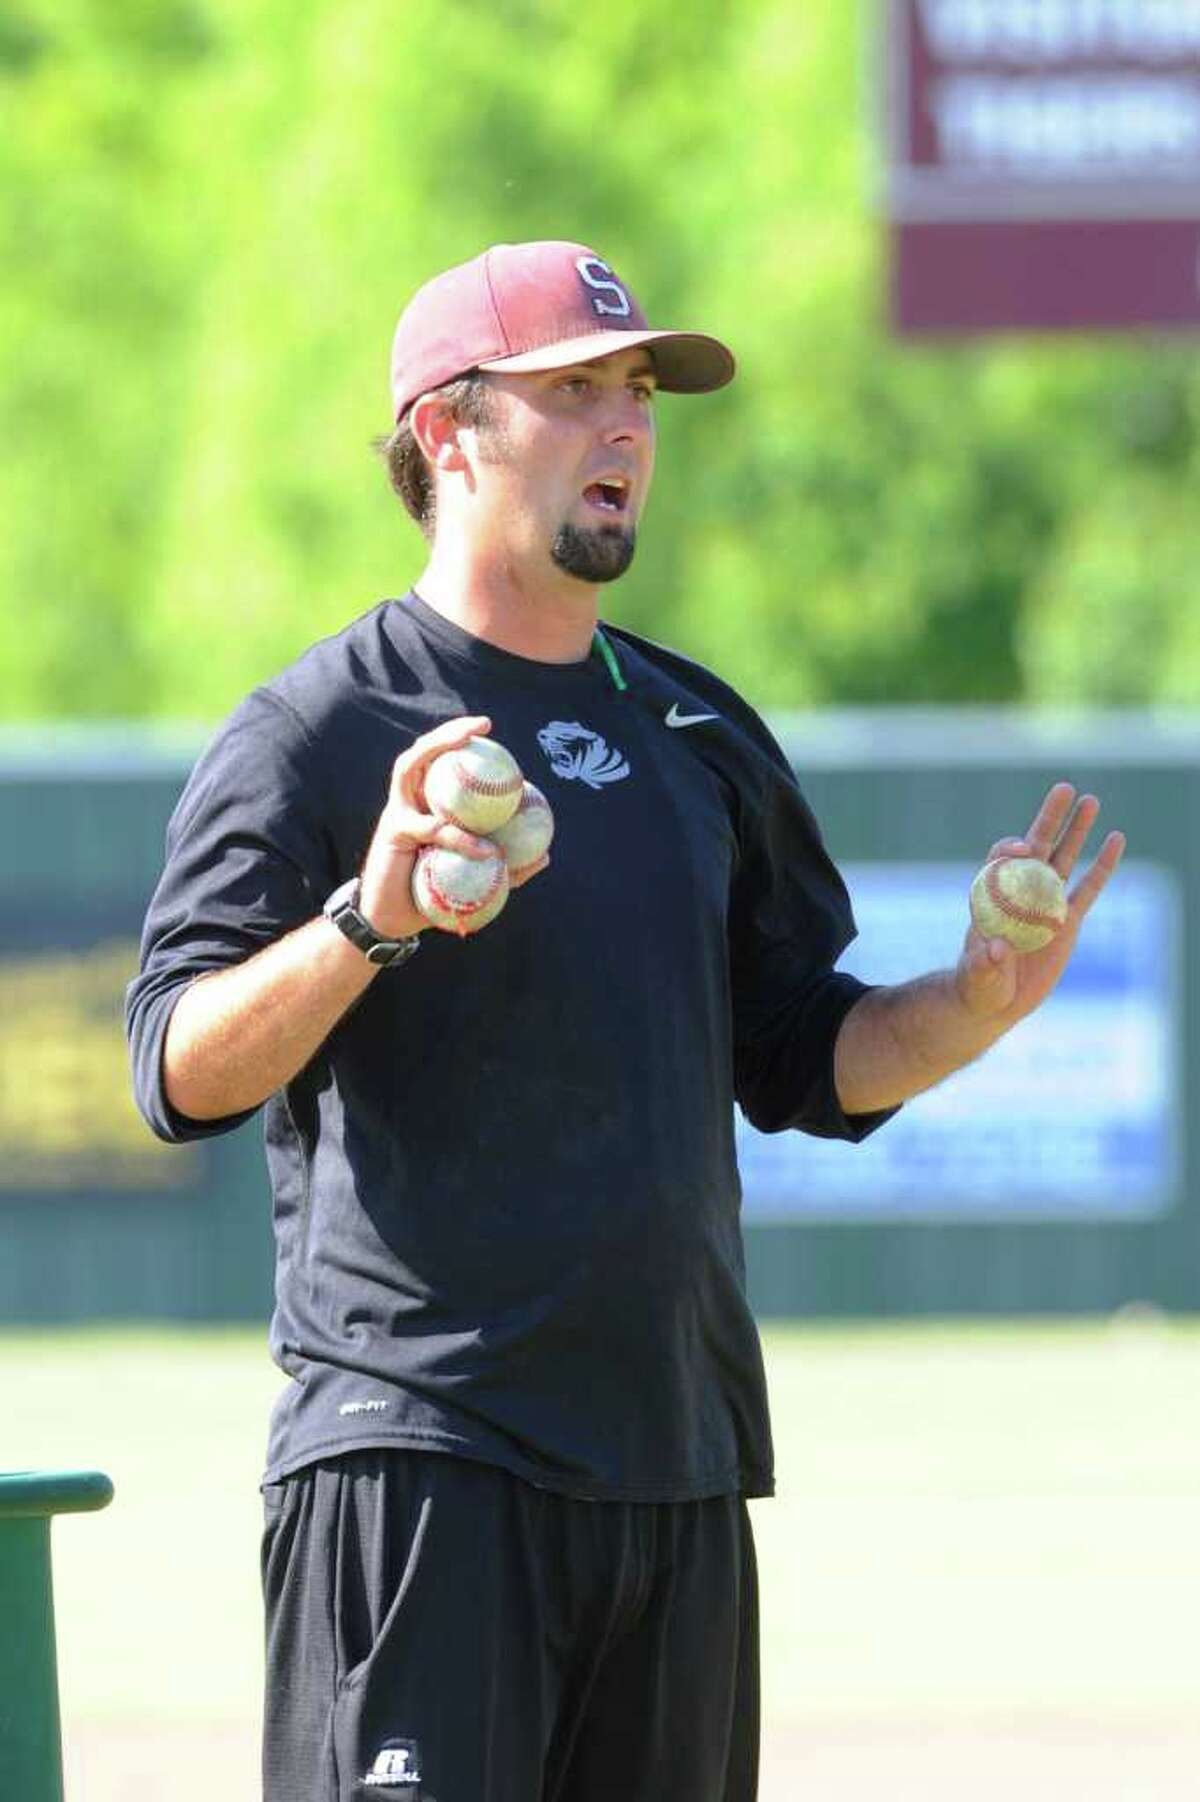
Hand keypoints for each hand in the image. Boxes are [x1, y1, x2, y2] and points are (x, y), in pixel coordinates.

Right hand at [357, 716, 548, 938]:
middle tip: (483, 724)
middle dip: (449, 731)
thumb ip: (506, 867)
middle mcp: (408, 800)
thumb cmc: (430, 894)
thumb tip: (546, 856)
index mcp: (425, 803)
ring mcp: (397, 811)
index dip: (461, 739)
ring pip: (411, 767)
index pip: (441, 762)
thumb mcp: (473, 876)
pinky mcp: (393, 831)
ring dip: (437, 746)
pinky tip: (486, 848)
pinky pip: (433, 828)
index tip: (491, 730)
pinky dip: (461, 837)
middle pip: (423, 751)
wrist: (392, 919)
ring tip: (467, 740)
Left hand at [955, 782, 1124, 1026]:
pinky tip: (1115, 840)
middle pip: (1036, 848)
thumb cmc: (978, 986)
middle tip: (1064, 788)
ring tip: (1091, 800)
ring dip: (1076, 831)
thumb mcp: (978, 976)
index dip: (1010, 849)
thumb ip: (984, 963)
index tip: (1023, 848)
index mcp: (992, 899)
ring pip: (1064, 860)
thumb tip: (996, 948)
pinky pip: (1088, 889)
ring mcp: (1044, 903)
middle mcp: (1018, 894)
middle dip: (1049, 819)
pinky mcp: (1066, 920)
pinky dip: (1102, 866)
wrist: (995, 1000)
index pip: (1000, 862)